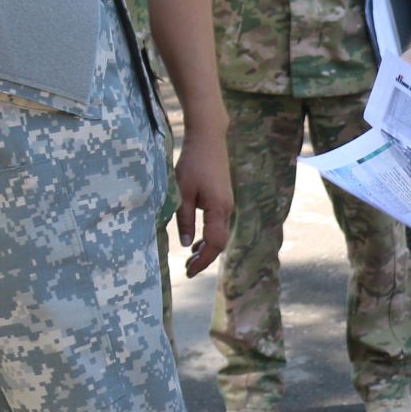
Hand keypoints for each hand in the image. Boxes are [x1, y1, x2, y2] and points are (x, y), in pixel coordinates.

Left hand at [173, 130, 233, 277]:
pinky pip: (218, 224)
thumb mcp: (182, 192)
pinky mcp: (223, 198)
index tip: (189, 272)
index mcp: (218, 209)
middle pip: (220, 242)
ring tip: (190, 258)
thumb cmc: (193, 163)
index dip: (202, 261)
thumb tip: (186, 244)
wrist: (209, 139)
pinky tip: (196, 239)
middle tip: (187, 269)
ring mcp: (227, 204)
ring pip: (219, 234)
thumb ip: (184, 219)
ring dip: (206, 247)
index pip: (214, 244)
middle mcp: (227, 209)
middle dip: (205, 258)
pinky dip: (208, 236)